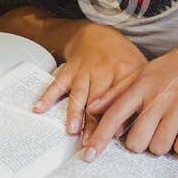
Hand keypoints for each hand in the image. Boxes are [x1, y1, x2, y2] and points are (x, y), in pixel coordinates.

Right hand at [31, 22, 146, 136]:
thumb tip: (134, 126)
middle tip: (91, 143)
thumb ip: (137, 96)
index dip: (117, 116)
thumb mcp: (138, 70)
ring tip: (72, 130)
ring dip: (75, 113)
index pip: (122, 97)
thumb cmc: (121, 58)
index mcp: (126, 71)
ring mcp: (85, 70)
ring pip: (80, 94)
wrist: (98, 34)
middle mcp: (105, 70)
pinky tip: (39, 108)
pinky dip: (48, 96)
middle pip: (100, 100)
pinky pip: (58, 84)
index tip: (113, 135)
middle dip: (94, 123)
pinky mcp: (69, 69)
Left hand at [81, 20, 177, 159]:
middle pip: (136, 141)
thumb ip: (118, 91)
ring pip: (159, 148)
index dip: (100, 138)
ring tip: (170, 129)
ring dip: (163, 145)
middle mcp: (158, 96)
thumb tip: (94, 107)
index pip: (114, 116)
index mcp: (142, 85)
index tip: (89, 154)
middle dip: (142, 143)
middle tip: (151, 132)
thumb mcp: (146, 72)